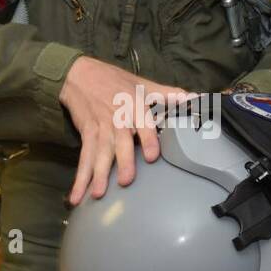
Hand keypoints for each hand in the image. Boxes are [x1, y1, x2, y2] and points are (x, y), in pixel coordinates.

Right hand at [58, 56, 194, 205]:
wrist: (81, 75)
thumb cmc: (116, 82)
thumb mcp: (143, 85)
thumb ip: (168, 95)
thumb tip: (194, 98)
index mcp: (134, 107)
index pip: (143, 123)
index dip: (148, 139)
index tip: (152, 156)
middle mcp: (117, 120)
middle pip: (120, 142)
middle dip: (123, 161)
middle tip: (126, 181)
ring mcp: (100, 128)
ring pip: (100, 153)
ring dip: (99, 174)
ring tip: (99, 194)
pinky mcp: (86, 135)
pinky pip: (84, 158)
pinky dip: (80, 178)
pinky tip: (76, 196)